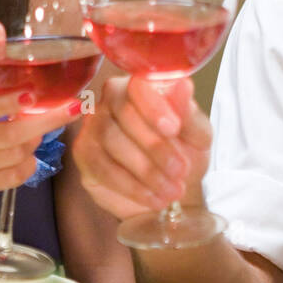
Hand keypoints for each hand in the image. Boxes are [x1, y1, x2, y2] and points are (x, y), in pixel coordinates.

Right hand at [0, 77, 81, 207]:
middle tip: (74, 108)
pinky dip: (28, 165)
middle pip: (12, 134)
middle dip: (47, 121)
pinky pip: (16, 176)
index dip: (9, 102)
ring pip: (19, 154)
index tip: (31, 96)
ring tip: (36, 130)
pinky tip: (26, 155)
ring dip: (35, 141)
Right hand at [71, 75, 211, 220]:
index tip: (174, 129)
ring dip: (146, 170)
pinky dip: (131, 186)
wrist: (173, 186)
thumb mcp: (197, 135)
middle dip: (155, 146)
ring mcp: (93, 126)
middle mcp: (111, 100)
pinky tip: (153, 198)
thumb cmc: (185, 153)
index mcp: (141, 86)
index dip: (154, 107)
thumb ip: (188, 113)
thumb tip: (182, 85)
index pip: (138, 85)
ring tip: (172, 190)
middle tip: (180, 170)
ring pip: (111, 141)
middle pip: (123, 113)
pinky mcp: (85, 155)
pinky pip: (102, 168)